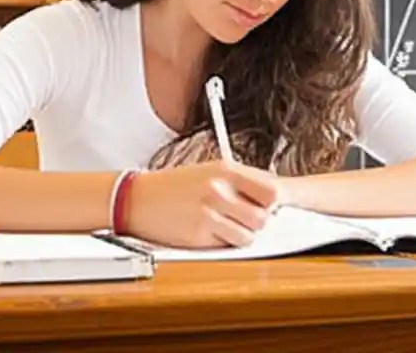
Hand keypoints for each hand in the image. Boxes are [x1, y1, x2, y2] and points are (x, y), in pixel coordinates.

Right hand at [123, 160, 285, 248]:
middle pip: (264, 217)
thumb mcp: (210, 170)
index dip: (277, 202)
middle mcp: (219, 190)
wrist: (138, 198)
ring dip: (241, 234)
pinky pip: (227, 245)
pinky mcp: (198, 235)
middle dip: (258, 221)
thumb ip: (242, 181)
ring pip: (248, 236)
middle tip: (245, 217)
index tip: (277, 205)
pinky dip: (223, 242)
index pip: (272, 190)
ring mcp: (209, 213)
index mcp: (226, 170)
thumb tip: (275, 194)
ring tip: (225, 225)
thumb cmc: (175, 185)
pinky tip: (209, 230)